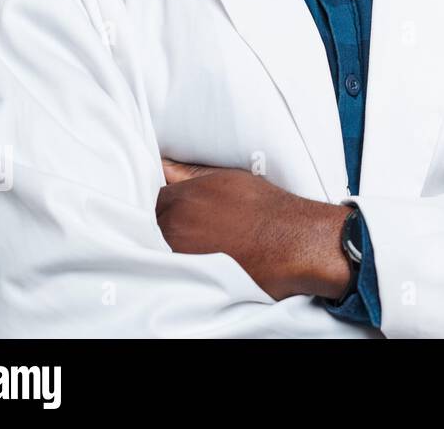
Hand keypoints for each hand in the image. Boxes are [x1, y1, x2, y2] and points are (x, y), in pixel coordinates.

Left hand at [156, 159, 351, 300]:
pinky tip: (202, 260)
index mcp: (179, 198)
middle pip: (153, 226)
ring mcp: (179, 254)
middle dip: (164, 226)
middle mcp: (173, 225)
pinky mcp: (191, 277)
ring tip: (201, 244)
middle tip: (195, 228)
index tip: (179, 212)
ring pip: (160, 249)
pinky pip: (174, 271)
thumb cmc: (267, 208)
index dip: (164, 207)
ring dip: (171, 247)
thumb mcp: (228, 179)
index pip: (150, 202)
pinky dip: (181, 266)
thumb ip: (189, 174)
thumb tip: (162, 166)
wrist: (293, 240)